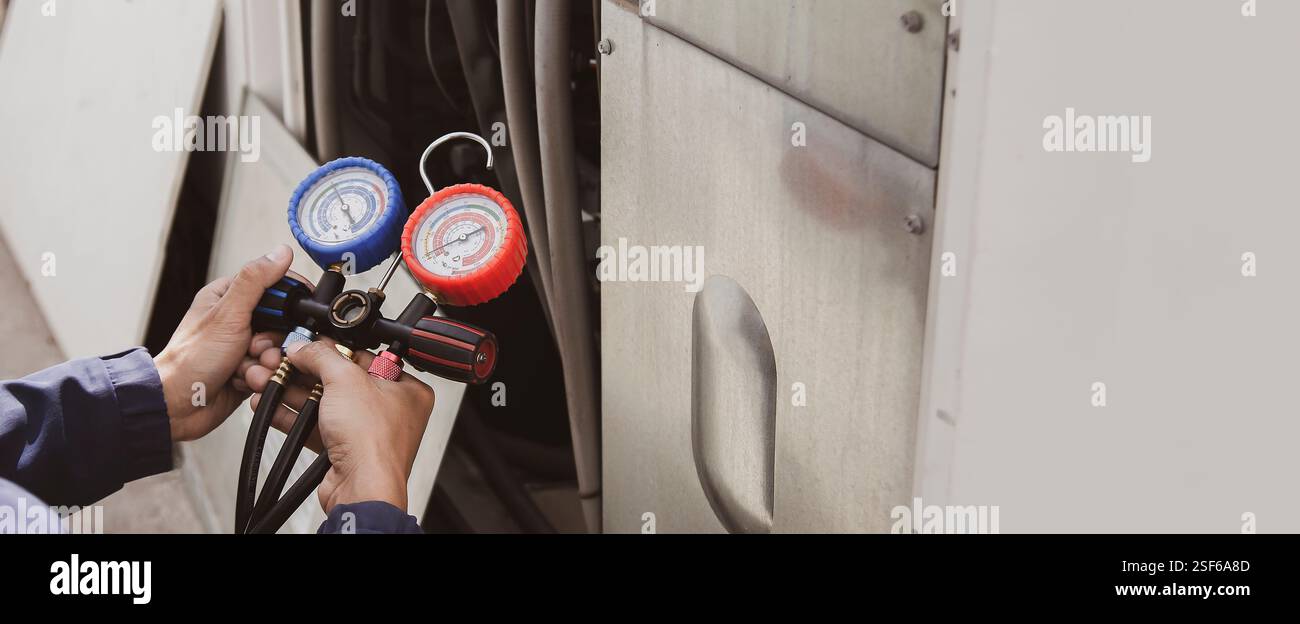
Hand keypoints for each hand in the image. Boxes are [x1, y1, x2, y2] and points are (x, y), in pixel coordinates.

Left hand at [154, 246, 294, 441]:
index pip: (274, 288)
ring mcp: (243, 347)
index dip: (288, 303)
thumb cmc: (191, 359)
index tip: (295, 314)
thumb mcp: (228, 314)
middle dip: (274, 342)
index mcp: (229, 298)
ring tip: (246, 369)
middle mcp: (237, 321)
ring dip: (266, 363)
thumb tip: (280, 252)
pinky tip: (242, 381)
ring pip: (278, 350)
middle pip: (281, 324)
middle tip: (256, 349)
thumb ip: (256, 281)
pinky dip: (260, 378)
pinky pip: (271, 370)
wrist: (178, 404)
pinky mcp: (248, 370)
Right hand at [242, 339, 435, 513]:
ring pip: (324, 404)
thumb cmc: (374, 443)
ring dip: (293, 392)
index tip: (308, 344)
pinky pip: (315, 426)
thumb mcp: (346, 381)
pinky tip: (271, 405)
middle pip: (340, 381)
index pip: (365, 357)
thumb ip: (322, 357)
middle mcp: (390, 410)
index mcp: (407, 390)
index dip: (333, 349)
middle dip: (305, 372)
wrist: (361, 489)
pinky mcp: (343, 449)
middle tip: (283, 362)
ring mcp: (366, 431)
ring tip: (269, 380)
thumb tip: (305, 346)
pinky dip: (293, 416)